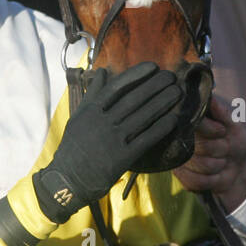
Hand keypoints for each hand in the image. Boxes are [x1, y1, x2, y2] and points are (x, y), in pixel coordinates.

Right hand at [34, 62, 181, 223]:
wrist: (68, 179)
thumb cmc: (73, 146)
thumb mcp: (78, 117)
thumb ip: (92, 94)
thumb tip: (103, 72)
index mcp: (91, 111)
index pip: (117, 87)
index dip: (137, 75)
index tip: (153, 66)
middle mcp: (102, 122)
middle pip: (133, 99)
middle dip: (155, 86)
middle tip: (172, 76)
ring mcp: (112, 140)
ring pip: (142, 117)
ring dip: (162, 103)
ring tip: (177, 92)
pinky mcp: (122, 158)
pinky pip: (145, 139)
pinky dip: (160, 128)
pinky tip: (173, 119)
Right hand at [177, 95, 245, 212]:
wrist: (236, 169)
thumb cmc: (233, 141)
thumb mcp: (233, 125)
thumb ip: (222, 112)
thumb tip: (210, 98)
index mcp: (191, 124)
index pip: (194, 123)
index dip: (212, 130)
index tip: (222, 131)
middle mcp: (181, 140)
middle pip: (201, 147)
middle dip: (220, 149)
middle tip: (224, 147)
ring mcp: (180, 160)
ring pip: (202, 164)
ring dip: (218, 165)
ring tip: (221, 161)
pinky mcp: (182, 178)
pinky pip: (197, 181)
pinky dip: (213, 180)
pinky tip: (215, 175)